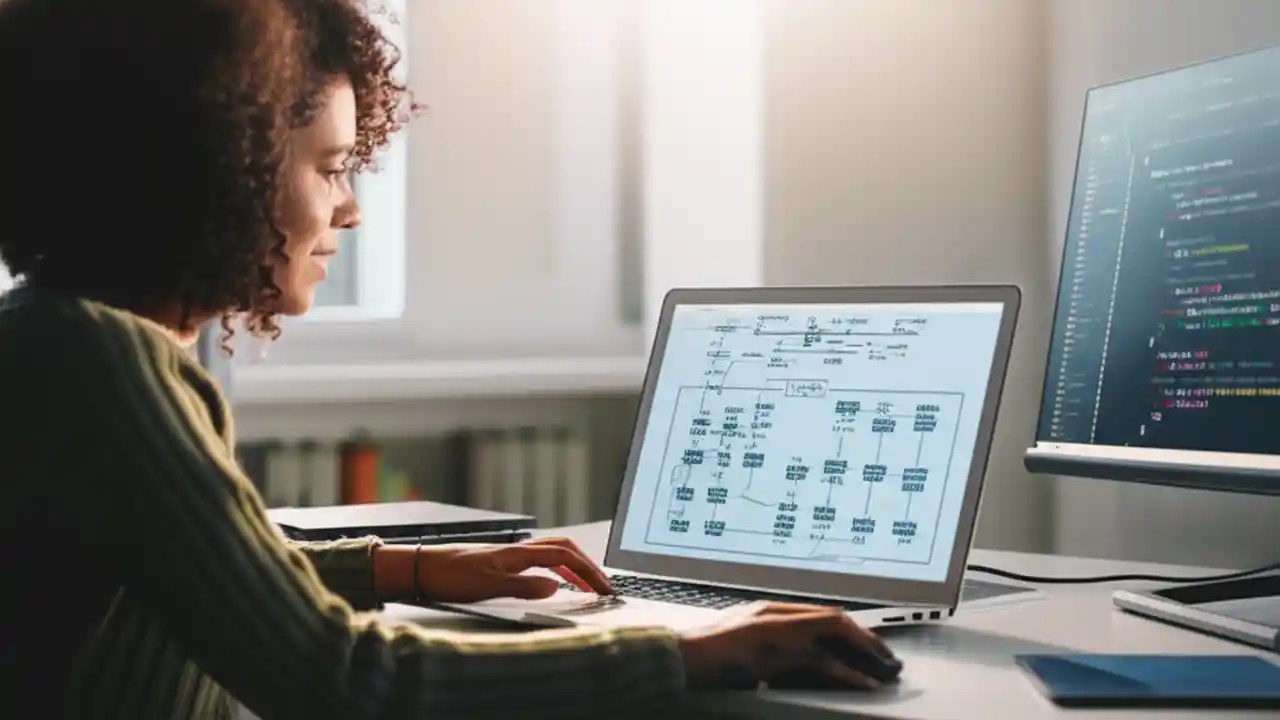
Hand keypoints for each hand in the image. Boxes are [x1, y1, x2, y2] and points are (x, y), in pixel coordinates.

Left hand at [413, 537, 612, 602]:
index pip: (564, 557)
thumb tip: (556, 587)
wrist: (419, 567)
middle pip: (563, 550)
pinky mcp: (500, 561)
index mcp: (518, 553)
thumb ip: (523, 586)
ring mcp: (509, 554)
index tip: (603, 589)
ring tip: (586, 585)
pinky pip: (539, 560)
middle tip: (602, 587)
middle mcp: (517, 550)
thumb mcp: (487, 585)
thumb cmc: (449, 575)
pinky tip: (553, 582)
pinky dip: (556, 569)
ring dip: (574, 566)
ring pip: (552, 553)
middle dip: (587, 566)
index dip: (588, 572)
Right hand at [677, 602, 894, 689]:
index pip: (818, 613)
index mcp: (768, 610)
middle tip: (883, 654)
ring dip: (863, 652)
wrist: (680, 656)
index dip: (846, 627)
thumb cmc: (703, 652)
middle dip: (863, 636)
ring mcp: (778, 630)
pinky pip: (822, 661)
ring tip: (883, 667)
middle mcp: (776, 614)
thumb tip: (788, 656)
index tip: (864, 641)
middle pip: (832, 617)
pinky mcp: (777, 652)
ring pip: (833, 635)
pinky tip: (862, 683)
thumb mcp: (738, 638)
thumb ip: (763, 640)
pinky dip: (847, 673)